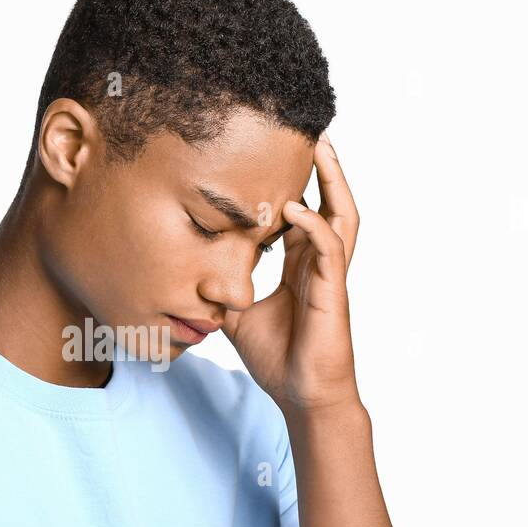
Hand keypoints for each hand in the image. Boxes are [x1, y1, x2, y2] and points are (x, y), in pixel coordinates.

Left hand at [221, 131, 361, 415]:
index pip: (300, 213)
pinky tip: (295, 209)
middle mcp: (319, 264)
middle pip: (329, 202)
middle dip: (323, 167)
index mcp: (301, 266)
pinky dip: (313, 226)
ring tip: (321, 148)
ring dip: (333, 181)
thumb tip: (187, 273)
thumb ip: (221, 288)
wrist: (302, 396)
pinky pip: (329, 251)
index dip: (290, 184)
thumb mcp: (235, 315)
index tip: (271, 153)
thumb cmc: (278, 358)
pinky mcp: (333, 294)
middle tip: (308, 130)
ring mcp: (330, 276)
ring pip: (341, 216)